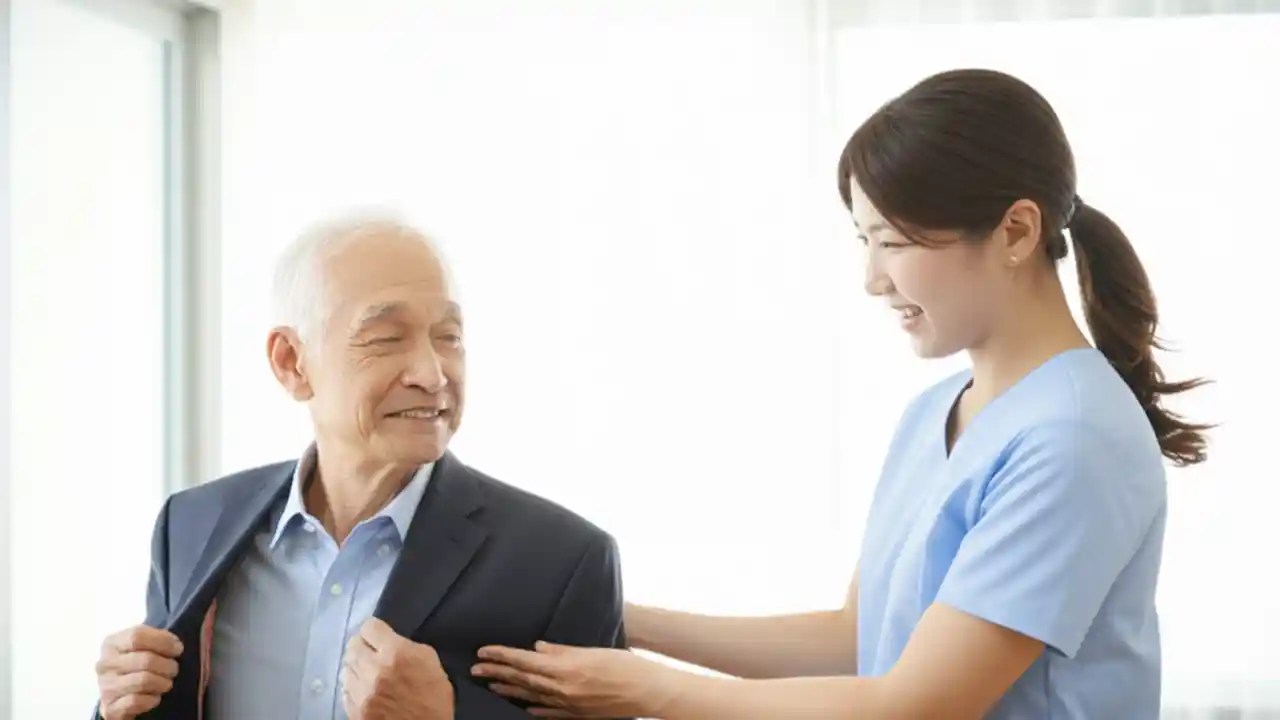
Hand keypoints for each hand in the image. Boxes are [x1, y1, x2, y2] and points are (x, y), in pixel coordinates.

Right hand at [96, 625, 182, 719]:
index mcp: (112, 644)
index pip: (138, 636)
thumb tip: (176, 645)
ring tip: (166, 682)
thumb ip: (158, 639)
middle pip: (145, 660)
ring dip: (162, 683)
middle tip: (173, 669)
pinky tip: (154, 697)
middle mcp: (105, 664)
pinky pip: (136, 702)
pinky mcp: (109, 708)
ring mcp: (105, 687)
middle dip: (168, 665)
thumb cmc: (137, 664)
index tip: (178, 649)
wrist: (121, 694)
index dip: (163, 642)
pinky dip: (152, 700)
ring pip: (143, 681)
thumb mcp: (145, 646)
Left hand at [341, 618, 453, 719]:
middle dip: (363, 645)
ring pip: (346, 667)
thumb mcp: (430, 661)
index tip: (379, 635)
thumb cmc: (434, 697)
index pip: (369, 627)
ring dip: (356, 666)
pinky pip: (345, 689)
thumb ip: (407, 646)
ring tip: (367, 672)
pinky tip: (364, 688)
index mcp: (396, 654)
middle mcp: (373, 669)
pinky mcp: (354, 710)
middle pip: (353, 645)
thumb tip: (389, 639)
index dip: (375, 629)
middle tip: (371, 652)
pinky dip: (353, 686)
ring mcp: (361, 692)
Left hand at [472, 641, 678, 717]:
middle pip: (522, 680)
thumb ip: (563, 651)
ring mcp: (568, 706)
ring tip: (491, 686)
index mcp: (565, 669)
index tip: (484, 651)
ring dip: (509, 691)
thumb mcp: (593, 651)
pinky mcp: (577, 715)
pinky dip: (534, 709)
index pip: (524, 661)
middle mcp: (562, 689)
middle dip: (497, 673)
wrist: (647, 693)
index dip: (502, 656)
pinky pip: (549, 714)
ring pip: (531, 698)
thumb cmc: (625, 666)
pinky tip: (524, 708)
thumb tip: (538, 648)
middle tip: (476, 669)